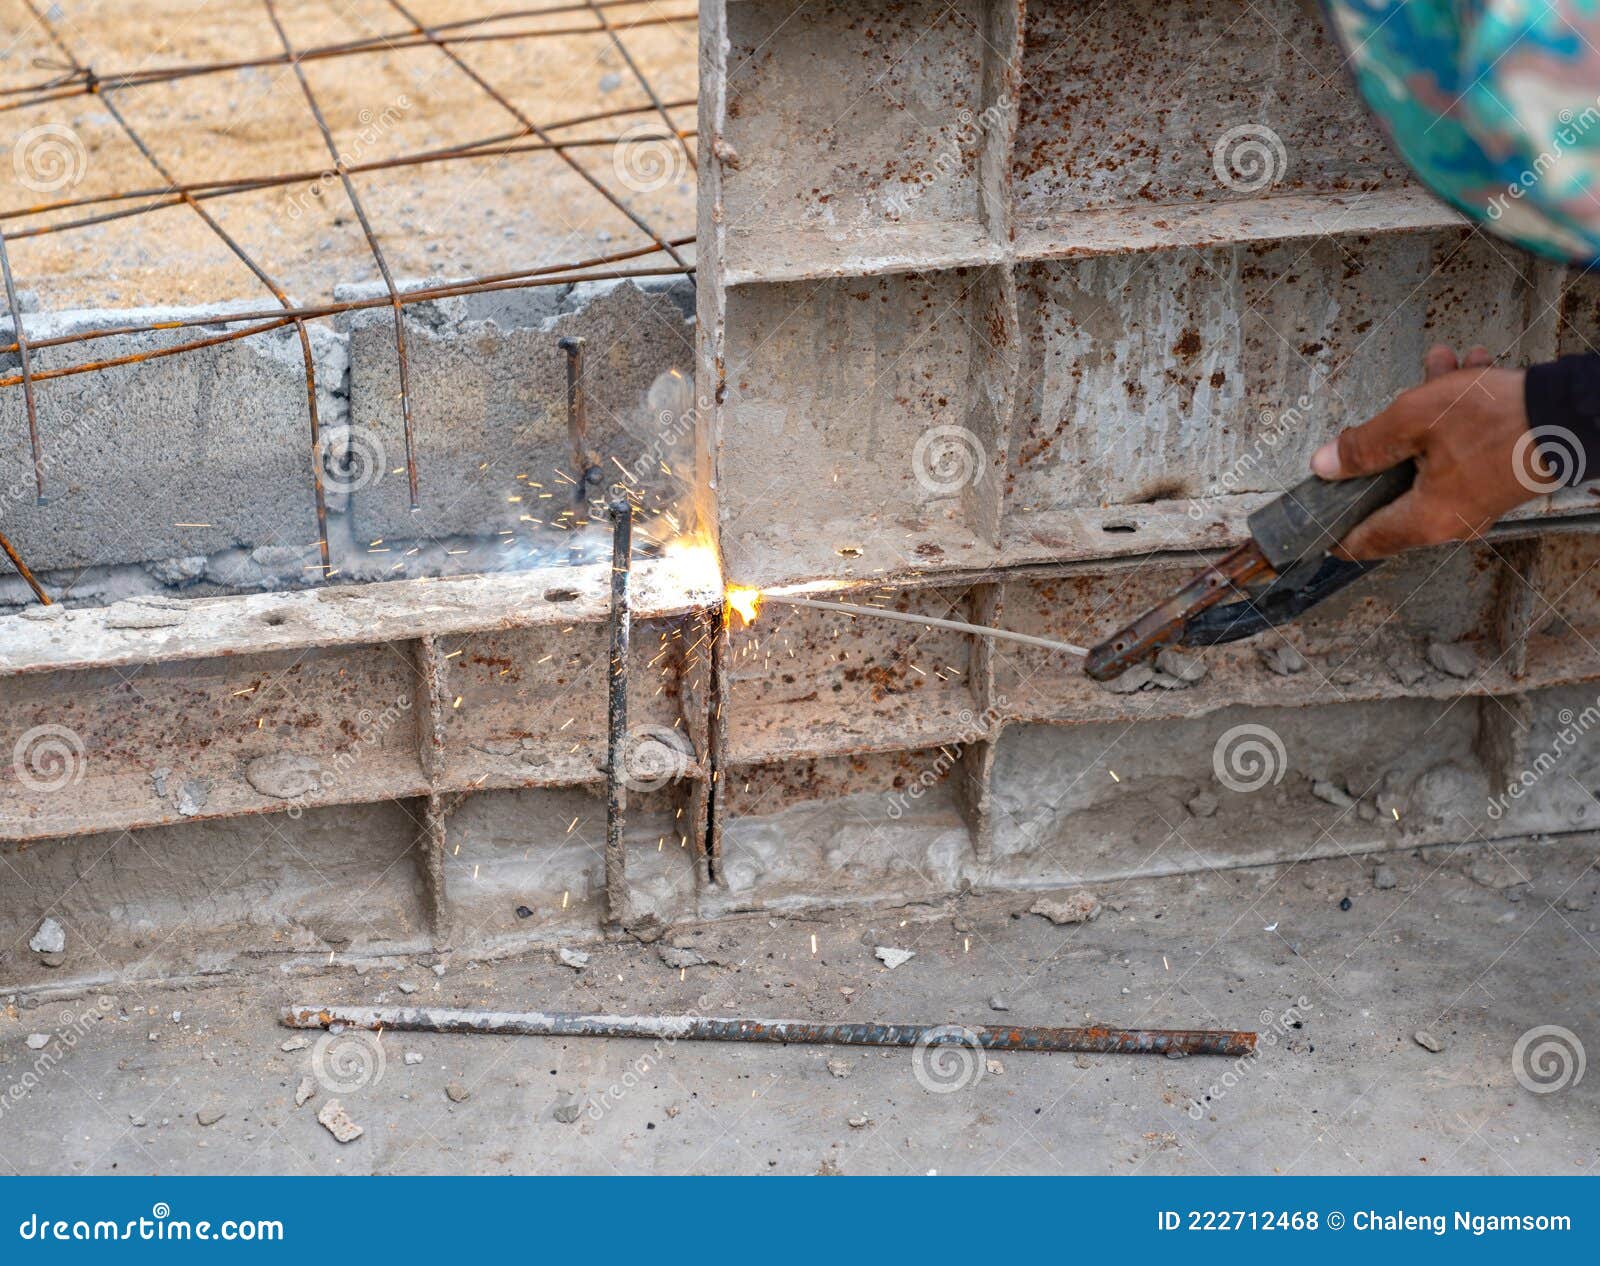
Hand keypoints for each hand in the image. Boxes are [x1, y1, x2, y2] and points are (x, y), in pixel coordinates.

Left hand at [1309, 345, 1534, 558]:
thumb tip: (1323, 465)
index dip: (1337, 532)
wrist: (1577, 411)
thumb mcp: (1414, 420)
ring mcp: (1478, 500)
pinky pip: (1466, 449)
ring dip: (1430, 411)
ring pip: (1435, 456)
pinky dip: (1460, 414)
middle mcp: (1452, 519)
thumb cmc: (1499, 419)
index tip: (1317, 527)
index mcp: (1426, 519)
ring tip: (1438, 367)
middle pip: (1397, 487)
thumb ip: (1363, 445)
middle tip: (1382, 414)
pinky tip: (1469, 369)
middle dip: (1388, 442)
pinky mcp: (1499, 478)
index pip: (1367, 540)